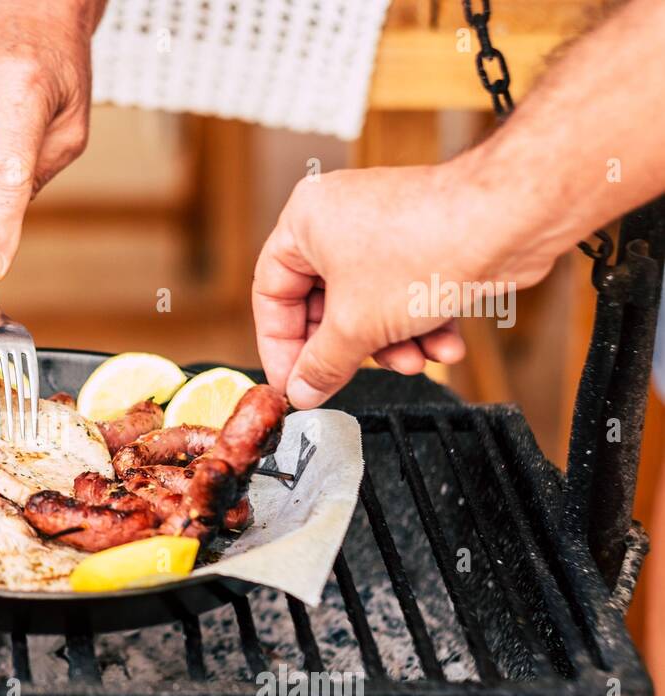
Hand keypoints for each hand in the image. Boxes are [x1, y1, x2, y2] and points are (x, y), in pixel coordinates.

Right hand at [251, 160, 563, 407]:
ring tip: (413, 361)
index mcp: (305, 221)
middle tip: (346, 381)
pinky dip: (418, 325)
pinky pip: (402, 294)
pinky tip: (442, 346)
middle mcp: (339, 219)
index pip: (271, 293)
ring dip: (390, 344)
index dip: (280, 346)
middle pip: (322, 304)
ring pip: (367, 305)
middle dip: (348, 348)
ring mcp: (382, 229)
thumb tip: (303, 391)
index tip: (292, 382)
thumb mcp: (356, 326)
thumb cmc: (425, 248)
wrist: (508, 221)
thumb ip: (321, 365)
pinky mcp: (421, 242)